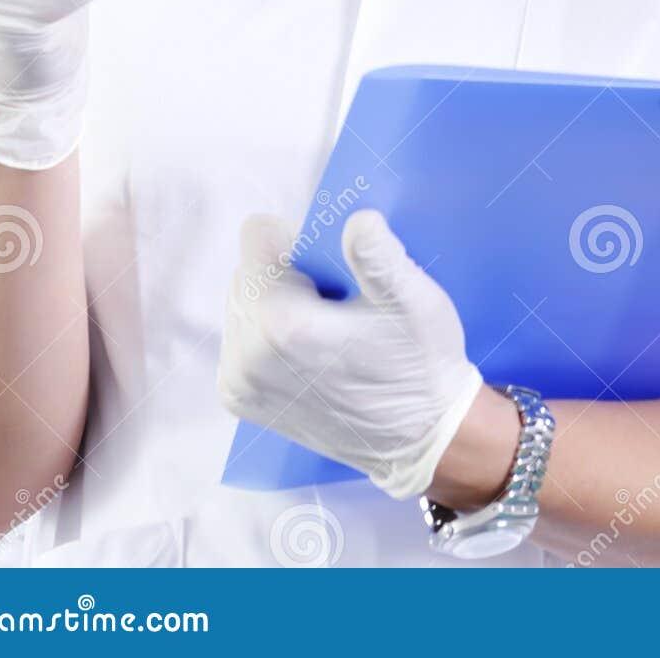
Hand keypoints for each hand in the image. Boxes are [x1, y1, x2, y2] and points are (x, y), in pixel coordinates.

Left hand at [218, 207, 483, 499]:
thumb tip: (356, 219)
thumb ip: (380, 256)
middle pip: (248, 269)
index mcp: (281, 323)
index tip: (333, 272)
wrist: (421, 439)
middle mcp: (245, 356)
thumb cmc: (420, 363)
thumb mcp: (414, 300)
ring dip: (277, 303)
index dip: (299, 241)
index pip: (257, 236)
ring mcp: (238, 382)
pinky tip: (310, 353)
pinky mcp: (239, 399)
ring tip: (325, 331)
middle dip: (287, 274)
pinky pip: (240, 337)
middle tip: (336, 305)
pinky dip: (269, 335)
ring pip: (243, 302)